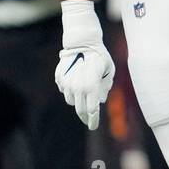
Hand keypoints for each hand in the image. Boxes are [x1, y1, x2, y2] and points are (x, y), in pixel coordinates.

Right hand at [55, 1, 114, 130]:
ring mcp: (67, 83)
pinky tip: (77, 81)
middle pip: (80, 109)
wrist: (82, 42)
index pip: (91, 110)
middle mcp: (77, 87)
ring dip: (78, 100)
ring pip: (71, 100)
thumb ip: (105, 87)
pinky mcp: (60, 78)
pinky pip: (65, 90)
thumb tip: (99, 100)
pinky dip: (71, 90)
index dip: (92, 120)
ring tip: (85, 92)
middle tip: (89, 119)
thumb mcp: (109, 71)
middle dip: (85, 116)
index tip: (93, 126)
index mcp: (91, 86)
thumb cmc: (100, 57)